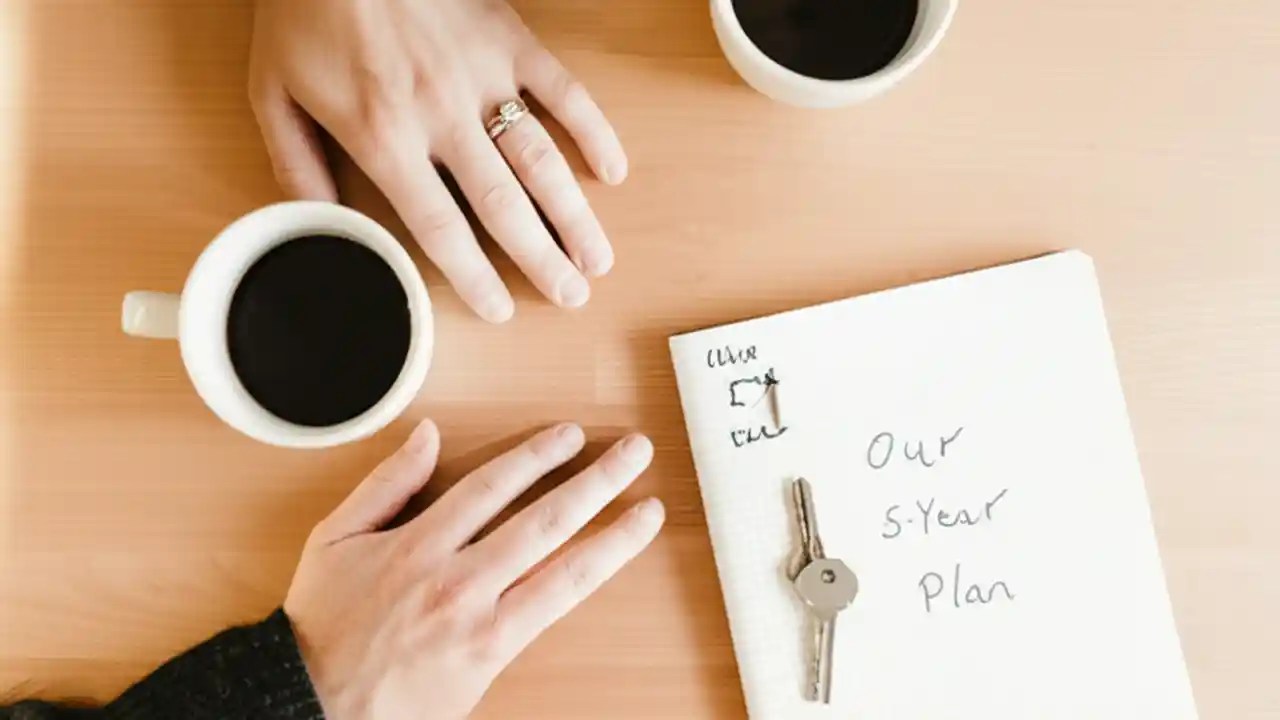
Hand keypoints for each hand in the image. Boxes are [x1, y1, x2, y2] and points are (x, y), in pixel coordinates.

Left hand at [249, 0, 627, 321]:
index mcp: (383, 135)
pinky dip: (593, 131)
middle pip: (503, 204)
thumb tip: (318, 224)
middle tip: (572, 297)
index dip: (474, 275)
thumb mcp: (272, 92)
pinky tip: (613, 170)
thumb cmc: (305, 10)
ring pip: (540, 159)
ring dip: (574, 213)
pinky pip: (564, 91)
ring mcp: (483, 76)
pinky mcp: (510, 39)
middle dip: (542, 259)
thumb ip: (296, 165)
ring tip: (598, 258)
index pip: (439, 225)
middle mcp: (441, 114)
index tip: (500, 309)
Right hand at [284, 420, 663, 719]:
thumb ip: (386, 483)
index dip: (537, 456)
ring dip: (612, 537)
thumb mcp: (334, 539)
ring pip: (561, 570)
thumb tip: (427, 435)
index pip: (492, 486)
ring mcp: (479, 621)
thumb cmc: (323, 623)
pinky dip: (586, 582)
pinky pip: (549, 611)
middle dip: (596, 482)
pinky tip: (610, 560)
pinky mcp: (491, 656)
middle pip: (543, 520)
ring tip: (649, 510)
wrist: (311, 703)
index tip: (570, 436)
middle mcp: (456, 579)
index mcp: (417, 544)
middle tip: (635, 453)